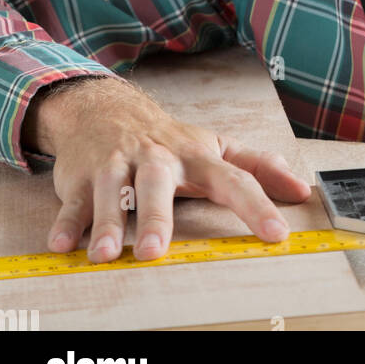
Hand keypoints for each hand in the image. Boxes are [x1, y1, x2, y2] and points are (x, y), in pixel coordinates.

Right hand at [23, 76, 310, 262]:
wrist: (106, 108)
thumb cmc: (169, 140)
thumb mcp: (215, 148)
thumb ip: (258, 168)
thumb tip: (301, 189)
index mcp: (196, 157)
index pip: (233, 180)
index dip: (257, 206)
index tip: (276, 234)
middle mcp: (156, 158)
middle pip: (157, 183)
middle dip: (155, 215)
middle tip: (155, 251)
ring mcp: (117, 165)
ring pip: (112, 192)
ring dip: (106, 223)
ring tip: (105, 255)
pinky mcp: (84, 176)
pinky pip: (75, 200)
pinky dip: (67, 222)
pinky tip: (63, 245)